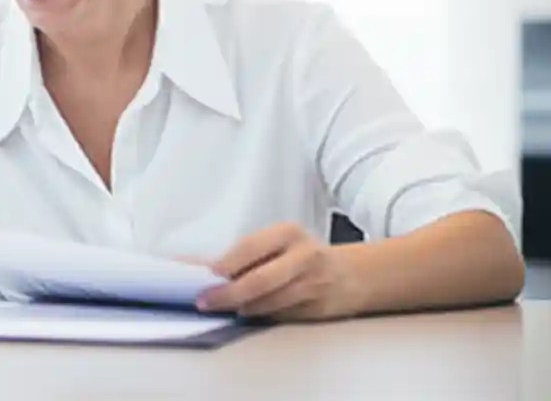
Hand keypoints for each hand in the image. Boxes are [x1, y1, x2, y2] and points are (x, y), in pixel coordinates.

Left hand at [196, 223, 366, 320]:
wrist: (352, 274)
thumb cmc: (301, 255)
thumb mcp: (278, 242)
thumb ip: (246, 253)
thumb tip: (198, 266)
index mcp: (288, 233)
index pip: (250, 247)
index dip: (226, 264)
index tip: (206, 276)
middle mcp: (304, 256)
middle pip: (260, 280)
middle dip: (229, 294)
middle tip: (206, 301)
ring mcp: (314, 284)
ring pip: (270, 302)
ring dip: (243, 308)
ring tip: (224, 308)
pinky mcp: (318, 308)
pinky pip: (282, 315)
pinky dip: (261, 316)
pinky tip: (248, 313)